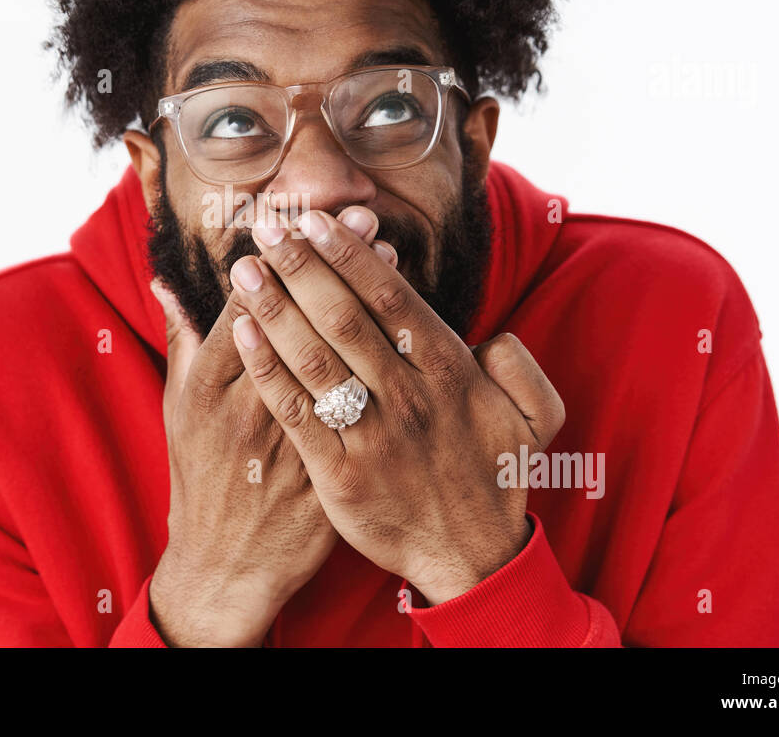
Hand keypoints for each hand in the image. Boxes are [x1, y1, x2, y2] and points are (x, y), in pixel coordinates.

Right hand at [146, 213, 384, 644]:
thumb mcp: (178, 407)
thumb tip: (165, 281)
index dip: (280, 255)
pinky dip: (383, 359)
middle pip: (299, 319)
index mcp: (211, 385)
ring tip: (390, 252)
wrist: (226, 565)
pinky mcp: (332, 466)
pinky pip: (363, 403)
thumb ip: (181, 340)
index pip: (248, 303)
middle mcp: (252, 405)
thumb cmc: (200, 477)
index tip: (304, 216)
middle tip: (361, 214)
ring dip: (364, 300)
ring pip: (337, 355)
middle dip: (332, 261)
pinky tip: (403, 327)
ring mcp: (294, 436)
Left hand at [229, 207, 565, 604]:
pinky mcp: (340, 474)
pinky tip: (241, 335)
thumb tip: (490, 337)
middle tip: (267, 228)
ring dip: (275, 308)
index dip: (350, 255)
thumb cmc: (496, 478)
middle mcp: (408, 396)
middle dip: (302, 267)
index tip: (317, 220)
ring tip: (244, 270)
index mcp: (450, 373)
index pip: (392, 297)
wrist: (471, 558)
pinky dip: (268, 370)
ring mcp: (372, 435)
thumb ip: (520, 367)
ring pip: (315, 358)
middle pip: (344, 317)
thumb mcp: (537, 419)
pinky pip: (297, 412)